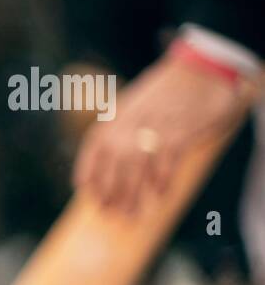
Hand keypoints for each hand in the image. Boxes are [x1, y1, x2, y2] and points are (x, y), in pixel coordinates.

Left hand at [73, 54, 246, 212]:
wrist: (198, 69)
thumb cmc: (164, 93)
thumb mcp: (132, 107)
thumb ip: (120, 130)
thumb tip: (110, 160)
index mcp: (114, 118)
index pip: (92, 152)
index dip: (87, 174)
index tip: (87, 193)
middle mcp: (128, 126)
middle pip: (112, 168)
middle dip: (110, 194)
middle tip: (111, 215)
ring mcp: (152, 130)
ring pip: (135, 172)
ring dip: (132, 196)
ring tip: (131, 215)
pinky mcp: (177, 134)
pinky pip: (164, 165)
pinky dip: (161, 182)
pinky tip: (159, 195)